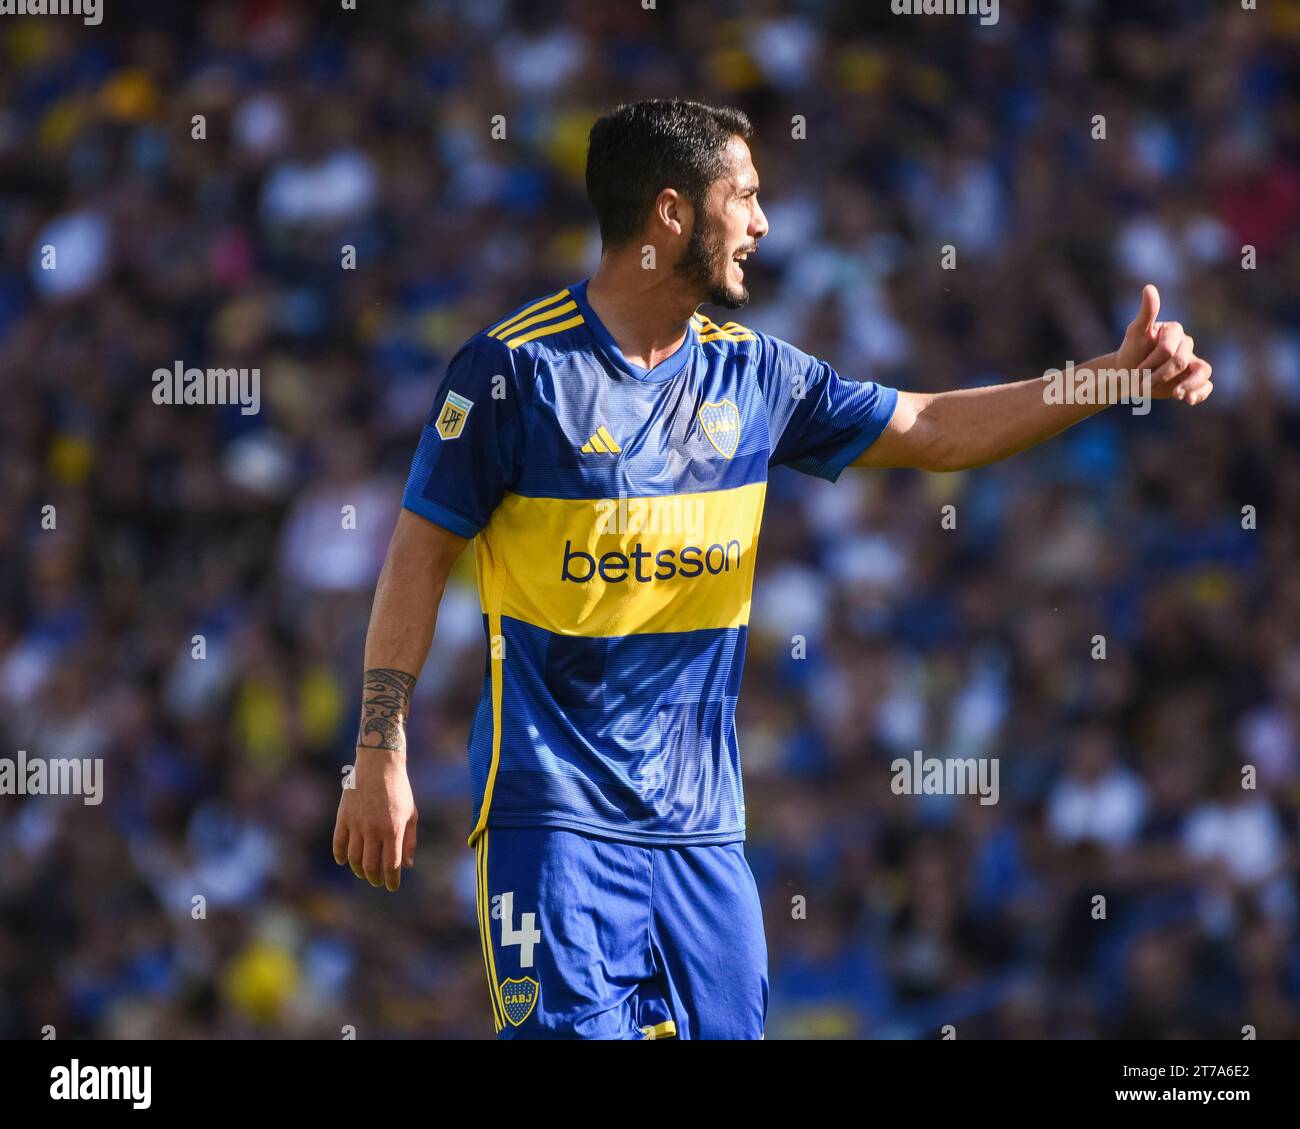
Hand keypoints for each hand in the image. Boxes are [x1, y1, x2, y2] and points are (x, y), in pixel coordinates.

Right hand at [332, 747, 417, 891]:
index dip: (391, 880)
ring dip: (358, 870)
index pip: (391, 864)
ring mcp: (356, 823)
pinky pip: (338, 843)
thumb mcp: (410, 813)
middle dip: (374, 878)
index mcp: (393, 829)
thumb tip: (407, 865)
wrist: (378, 764)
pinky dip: (341, 856)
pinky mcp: (343, 817)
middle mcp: (374, 829)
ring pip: (353, 858)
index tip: (392, 887)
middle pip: (370, 865)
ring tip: (364, 872)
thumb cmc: (399, 789)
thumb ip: (409, 840)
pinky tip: (345, 861)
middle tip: (377, 881)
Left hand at [1115, 284, 1213, 404]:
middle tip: (1141, 384)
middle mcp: (1187, 344)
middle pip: (1182, 361)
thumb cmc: (1131, 351)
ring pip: (1203, 371)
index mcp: (1174, 330)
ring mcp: (1192, 362)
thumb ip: (1145, 313)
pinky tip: (1189, 401)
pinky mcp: (1192, 378)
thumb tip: (1149, 287)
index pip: (1169, 348)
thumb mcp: (1134, 332)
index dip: (1152, 361)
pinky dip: (1201, 393)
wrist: (1128, 374)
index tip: (1136, 370)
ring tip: (1176, 395)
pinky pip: (1206, 385)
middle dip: (1161, 375)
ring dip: (1189, 385)